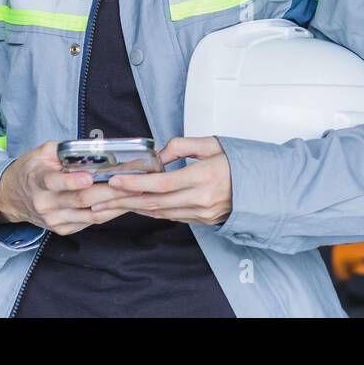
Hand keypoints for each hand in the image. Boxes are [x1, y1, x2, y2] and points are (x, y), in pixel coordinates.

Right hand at [0, 140, 130, 235]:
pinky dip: (108, 214)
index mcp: (38, 180)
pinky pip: (89, 223)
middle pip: (80, 200)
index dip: (72, 181)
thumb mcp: (41, 152)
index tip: (88, 178)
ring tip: (136, 194)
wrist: (11, 197)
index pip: (55, 182)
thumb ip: (63, 149)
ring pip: (89, 215)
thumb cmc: (31, 170)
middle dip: (108, 192)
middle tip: (132, 184)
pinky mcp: (62, 229)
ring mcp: (54, 219)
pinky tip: (124, 204)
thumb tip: (91, 146)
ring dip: (114, 205)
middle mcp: (46, 203)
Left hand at [90, 136, 231, 225]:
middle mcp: (201, 198)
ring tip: (110, 205)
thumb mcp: (213, 144)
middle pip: (155, 202)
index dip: (136, 183)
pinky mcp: (202, 220)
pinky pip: (171, 216)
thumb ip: (183, 146)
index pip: (162, 183)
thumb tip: (159, 152)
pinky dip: (152, 211)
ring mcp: (201, 212)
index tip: (115, 180)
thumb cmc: (240, 163)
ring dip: (133, 209)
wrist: (264, 187)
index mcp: (204, 177)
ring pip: (160, 212)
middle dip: (124, 201)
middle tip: (100, 199)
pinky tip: (137, 207)